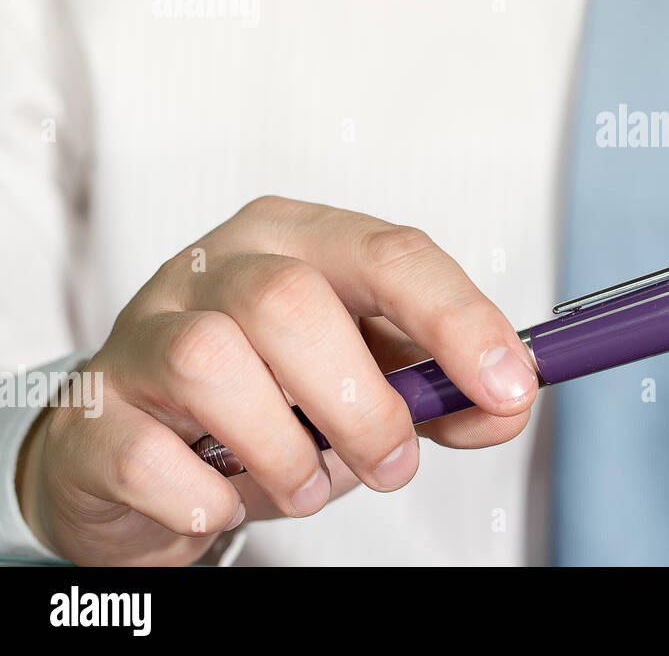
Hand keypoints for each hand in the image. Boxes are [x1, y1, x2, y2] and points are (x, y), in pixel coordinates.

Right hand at [15, 196, 537, 564]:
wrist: (143, 447)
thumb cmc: (269, 397)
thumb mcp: (370, 380)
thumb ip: (440, 391)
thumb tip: (506, 406)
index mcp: (301, 238)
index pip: (390, 253)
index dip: (457, 320)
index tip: (508, 385)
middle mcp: (218, 265)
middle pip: (292, 303)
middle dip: (363, 403)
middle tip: (392, 464)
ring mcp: (144, 331)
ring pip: (212, 362)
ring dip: (284, 450)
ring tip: (306, 484)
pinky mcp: (93, 409)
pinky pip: (146, 452)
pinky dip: (204, 493)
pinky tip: (224, 497)